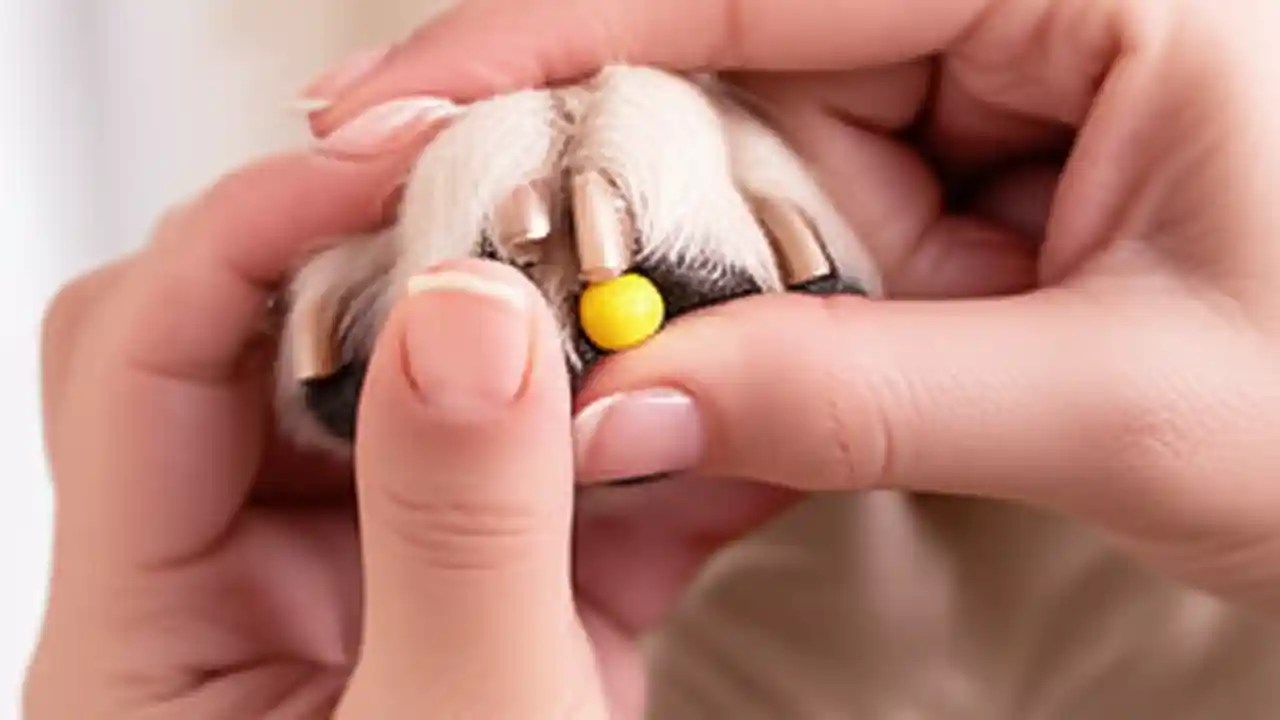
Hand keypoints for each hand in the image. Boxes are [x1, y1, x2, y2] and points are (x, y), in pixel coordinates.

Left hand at [24, 139, 789, 717]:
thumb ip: (453, 530)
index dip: (263, 224)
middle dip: (421, 269)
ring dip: (555, 358)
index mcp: (148, 627)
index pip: (149, 347)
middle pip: (285, 339)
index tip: (408, 167)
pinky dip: (642, 456)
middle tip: (544, 228)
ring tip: (660, 321)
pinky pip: (554, 493)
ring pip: (439, 403)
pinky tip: (726, 437)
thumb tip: (467, 320)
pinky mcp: (495, 618)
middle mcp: (247, 585)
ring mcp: (380, 591)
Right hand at [308, 0, 1279, 611]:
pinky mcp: (973, 175)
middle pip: (738, 64)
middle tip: (490, 281)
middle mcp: (1026, 13)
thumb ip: (857, 402)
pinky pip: (814, 219)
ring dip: (683, 268)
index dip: (549, 37)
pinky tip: (713, 363)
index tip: (394, 103)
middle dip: (608, 187)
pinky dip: (750, 301)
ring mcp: (992, 93)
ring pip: (761, 157)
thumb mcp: (1118, 406)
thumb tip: (628, 408)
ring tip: (621, 358)